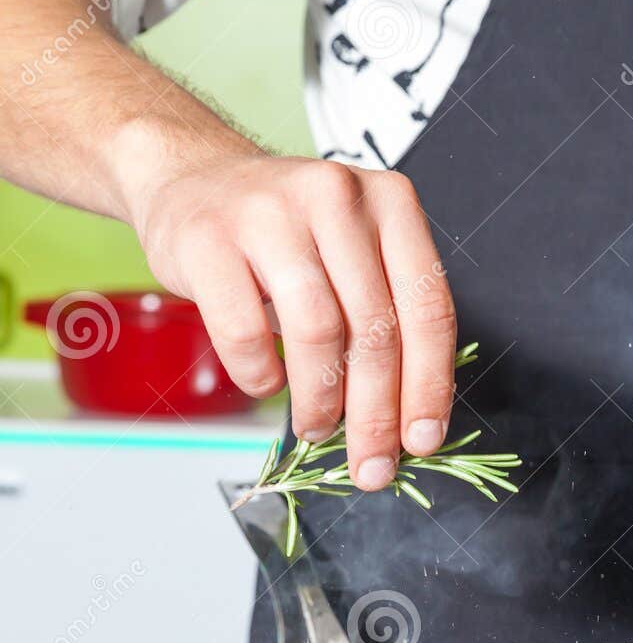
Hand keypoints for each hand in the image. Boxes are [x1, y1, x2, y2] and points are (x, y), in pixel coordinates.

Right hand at [134, 148, 456, 488]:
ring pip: (317, 332)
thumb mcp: (353, 251)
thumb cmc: (285, 233)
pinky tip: (269, 384)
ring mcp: (270, 213)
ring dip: (321, 400)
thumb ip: (386, 314)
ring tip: (317, 427)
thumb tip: (409, 419)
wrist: (193, 179)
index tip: (423, 441)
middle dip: (376, 414)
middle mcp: (337, 197)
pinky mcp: (209, 239)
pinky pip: (245, 332)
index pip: (428, 308)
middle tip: (370, 463)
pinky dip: (261, 375)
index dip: (429, 385)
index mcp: (391, 202)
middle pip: (375, 329)